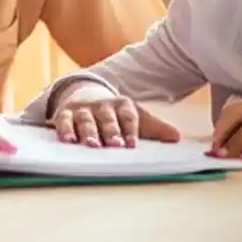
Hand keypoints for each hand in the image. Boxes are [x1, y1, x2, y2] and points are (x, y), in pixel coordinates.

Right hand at [52, 81, 180, 147]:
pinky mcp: (65, 113)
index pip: (128, 116)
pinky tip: (68, 140)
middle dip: (111, 132)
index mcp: (122, 105)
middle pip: (107, 118)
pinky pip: (63, 120)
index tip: (132, 144)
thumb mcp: (135, 118)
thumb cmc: (115, 114)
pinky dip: (64, 130)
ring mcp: (83, 109)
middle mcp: (102, 105)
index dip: (130, 129)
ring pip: (86, 120)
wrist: (85, 95)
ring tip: (92, 145)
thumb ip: (155, 129)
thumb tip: (177, 138)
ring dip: (89, 132)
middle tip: (115, 145)